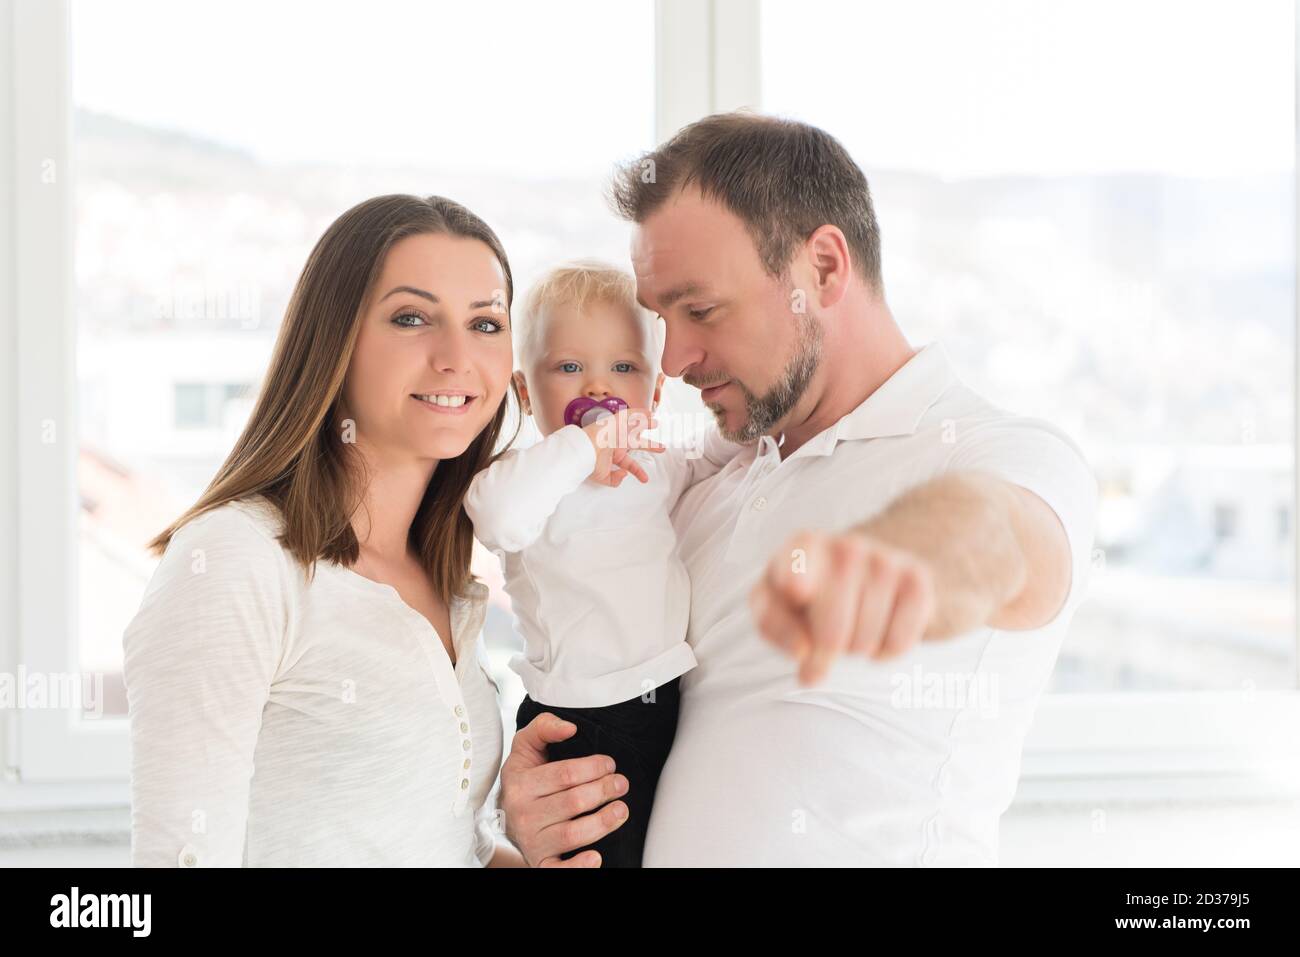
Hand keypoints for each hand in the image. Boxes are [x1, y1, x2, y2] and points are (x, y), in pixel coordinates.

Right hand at [499, 712, 629, 866]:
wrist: (509, 815)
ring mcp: (531, 840)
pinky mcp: (540, 862)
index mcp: (520, 783)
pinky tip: (596, 857)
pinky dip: (578, 867)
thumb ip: (545, 727)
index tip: (609, 764)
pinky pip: (557, 870)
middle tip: (621, 784)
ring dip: (603, 822)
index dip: (593, 767)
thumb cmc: (526, 777)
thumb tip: (569, 727)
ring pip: (572, 834)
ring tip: (621, 810)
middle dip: (604, 791)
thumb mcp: (526, 746)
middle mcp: (523, 813)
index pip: (563, 775)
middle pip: (572, 802)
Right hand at [583, 407, 665, 486]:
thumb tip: (625, 474)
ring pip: (634, 427)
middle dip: (650, 446)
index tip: (645, 479)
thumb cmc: (590, 462)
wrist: (583, 451)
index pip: (629, 464)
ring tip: (656, 423)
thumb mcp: (603, 477)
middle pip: (637, 444)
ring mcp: (616, 432)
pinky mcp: (615, 421)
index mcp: (614, 456)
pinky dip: (639, 413)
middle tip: (662, 448)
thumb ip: (615, 480)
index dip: (638, 472)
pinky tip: (650, 413)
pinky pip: (629, 415)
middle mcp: (617, 443)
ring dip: (644, 424)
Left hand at [749, 529, 935, 685]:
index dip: (796, 579)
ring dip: (856, 649)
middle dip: (825, 653)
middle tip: (824, 640)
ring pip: (864, 644)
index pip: (797, 563)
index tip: (797, 591)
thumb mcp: (777, 599)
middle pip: (831, 634)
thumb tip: (803, 652)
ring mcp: (885, 561)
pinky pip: (897, 644)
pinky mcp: (917, 581)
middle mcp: (845, 546)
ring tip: (853, 624)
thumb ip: (773, 623)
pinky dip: (885, 651)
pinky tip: (880, 627)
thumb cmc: (812, 593)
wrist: (873, 569)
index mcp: (803, 546)